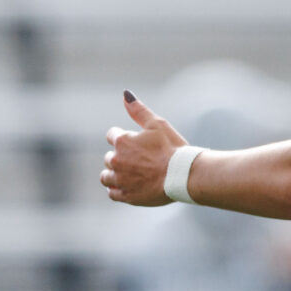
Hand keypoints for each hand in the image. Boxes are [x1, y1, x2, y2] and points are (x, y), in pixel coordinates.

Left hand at [101, 91, 187, 206]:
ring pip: (106, 176)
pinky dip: (117, 190)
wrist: (184, 176)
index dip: (124, 138)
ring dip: (114, 174)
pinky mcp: (127, 196)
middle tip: (140, 161)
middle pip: (109, 157)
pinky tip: (127, 187)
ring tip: (130, 175)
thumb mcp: (158, 124)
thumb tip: (125, 94)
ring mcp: (121, 179)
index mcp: (122, 141)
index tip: (137, 143)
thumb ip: (138, 110)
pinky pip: (112, 193)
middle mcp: (116, 160)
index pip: (112, 135)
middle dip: (120, 157)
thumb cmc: (173, 149)